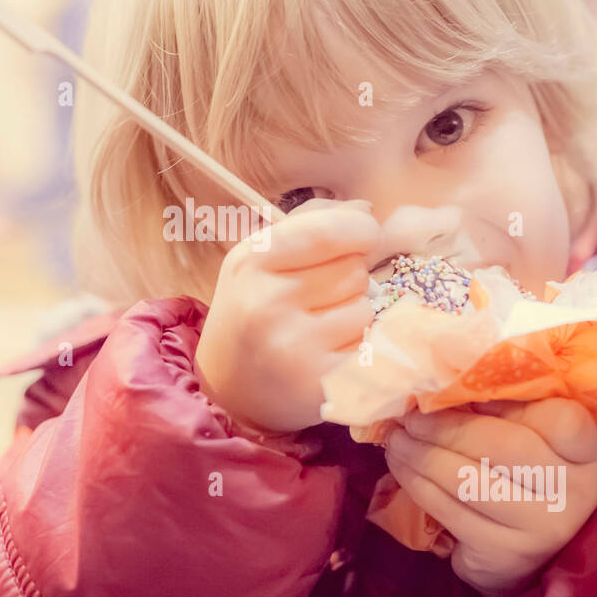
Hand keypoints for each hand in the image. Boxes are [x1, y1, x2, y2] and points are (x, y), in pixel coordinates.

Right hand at [195, 199, 381, 433]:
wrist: (227, 386)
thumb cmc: (252, 310)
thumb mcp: (262, 256)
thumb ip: (312, 223)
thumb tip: (366, 209)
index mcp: (252, 260)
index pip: (330, 231)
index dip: (361, 230)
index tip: (365, 238)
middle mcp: (267, 302)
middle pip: (354, 270)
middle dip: (350, 280)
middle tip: (319, 299)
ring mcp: (292, 347)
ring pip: (364, 309)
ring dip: (353, 317)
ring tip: (320, 330)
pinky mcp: (317, 382)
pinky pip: (368, 347)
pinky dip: (359, 349)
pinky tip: (330, 355)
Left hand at [385, 398, 596, 596]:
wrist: (524, 549)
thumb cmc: (526, 474)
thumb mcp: (536, 437)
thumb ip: (512, 406)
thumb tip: (447, 378)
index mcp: (588, 451)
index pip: (561, 419)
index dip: (508, 400)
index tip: (464, 390)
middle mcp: (577, 491)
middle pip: (505, 447)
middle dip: (447, 426)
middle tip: (411, 414)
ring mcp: (543, 526)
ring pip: (469, 480)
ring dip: (421, 454)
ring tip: (396, 437)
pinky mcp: (505, 552)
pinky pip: (450, 510)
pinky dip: (417, 483)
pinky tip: (401, 465)